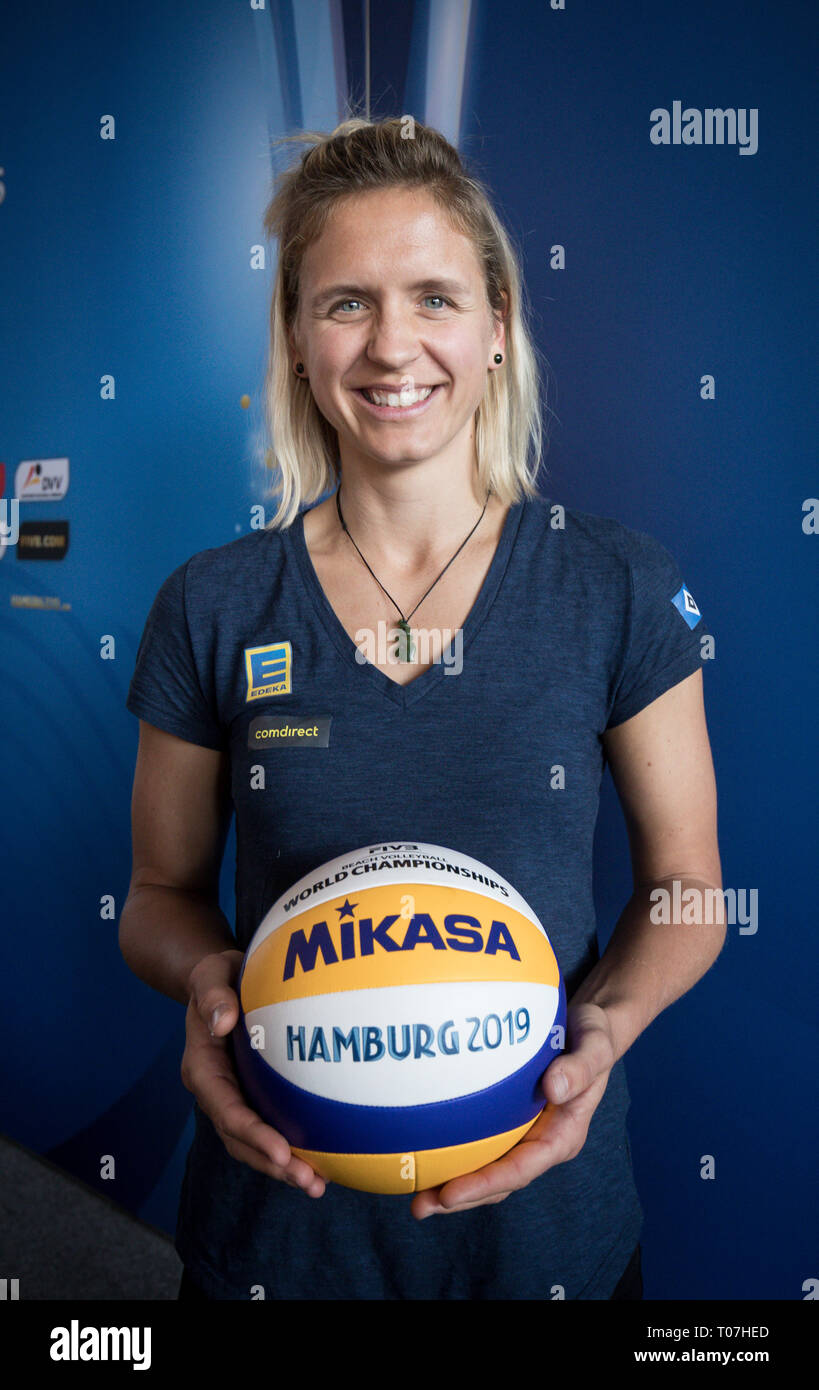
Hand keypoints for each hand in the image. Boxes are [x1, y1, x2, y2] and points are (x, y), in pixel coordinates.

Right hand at [181, 948, 325, 1196]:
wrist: (216, 981)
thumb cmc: (216, 975)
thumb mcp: (211, 974)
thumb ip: (214, 995)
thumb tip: (223, 1022)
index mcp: (201, 1068)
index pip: (226, 1110)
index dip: (253, 1134)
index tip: (282, 1151)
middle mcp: (215, 1091)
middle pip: (240, 1139)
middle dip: (272, 1164)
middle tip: (309, 1182)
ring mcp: (233, 1097)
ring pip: (253, 1143)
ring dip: (282, 1167)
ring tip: (317, 1185)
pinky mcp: (252, 1096)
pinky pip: (269, 1129)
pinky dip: (289, 1149)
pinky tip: (321, 1161)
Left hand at [410, 1001, 615, 1219]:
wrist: (590, 1027)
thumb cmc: (593, 1035)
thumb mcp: (595, 1046)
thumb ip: (580, 1068)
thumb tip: (553, 1088)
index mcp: (563, 1136)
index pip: (520, 1170)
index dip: (484, 1184)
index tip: (449, 1194)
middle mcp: (541, 1143)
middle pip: (498, 1182)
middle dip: (460, 1198)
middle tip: (419, 1206)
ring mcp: (524, 1135)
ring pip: (486, 1170)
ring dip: (452, 1184)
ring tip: (413, 1195)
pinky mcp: (509, 1121)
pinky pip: (480, 1143)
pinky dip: (454, 1154)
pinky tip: (423, 1151)